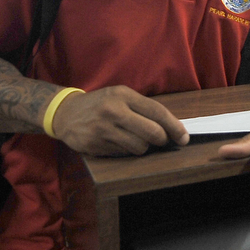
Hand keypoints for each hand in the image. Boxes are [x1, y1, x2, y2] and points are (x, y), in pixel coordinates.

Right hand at [51, 85, 188, 156]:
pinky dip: (128, 151)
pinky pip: (123, 154)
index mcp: (122, 95)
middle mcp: (113, 111)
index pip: (157, 112)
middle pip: (152, 133)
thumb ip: (143, 108)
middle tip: (163, 141)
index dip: (174, 126)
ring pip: (140, 147)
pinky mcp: (95, 145)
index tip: (184, 137)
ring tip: (137, 139)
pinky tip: (120, 142)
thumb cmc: (100, 103)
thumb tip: (171, 127)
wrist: (65, 113)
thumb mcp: (120, 96)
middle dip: (163, 140)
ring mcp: (103, 130)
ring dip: (145, 147)